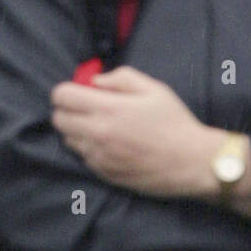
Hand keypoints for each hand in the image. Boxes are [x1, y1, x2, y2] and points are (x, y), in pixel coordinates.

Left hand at [50, 66, 217, 197]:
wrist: (192, 163)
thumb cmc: (175, 123)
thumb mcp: (154, 90)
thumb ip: (121, 78)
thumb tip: (95, 81)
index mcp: (109, 109)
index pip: (62, 96)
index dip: (66, 91)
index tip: (78, 92)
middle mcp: (97, 133)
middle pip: (58, 118)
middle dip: (68, 110)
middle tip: (86, 109)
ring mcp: (97, 155)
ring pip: (67, 139)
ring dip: (76, 130)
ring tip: (101, 127)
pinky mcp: (101, 172)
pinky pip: (82, 156)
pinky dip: (89, 148)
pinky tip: (110, 145)